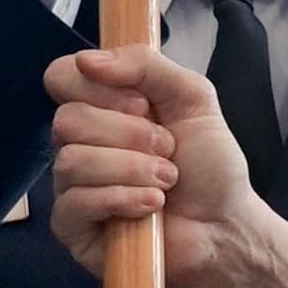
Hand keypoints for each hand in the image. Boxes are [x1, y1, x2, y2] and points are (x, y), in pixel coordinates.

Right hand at [42, 45, 287, 287]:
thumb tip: (87, 59)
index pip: (61, 77)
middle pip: (67, 120)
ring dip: (132, 170)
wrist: (225, 226)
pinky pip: (76, 202)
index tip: (142, 106)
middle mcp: (79, 144)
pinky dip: (122, 199)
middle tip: (168, 151)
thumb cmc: (209, 166)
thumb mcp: (193, 98)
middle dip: (129, 135)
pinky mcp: (72, 228)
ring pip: (73, 161)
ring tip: (166, 182)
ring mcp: (71, 187)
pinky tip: (150, 207)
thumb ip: (147, 65)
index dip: (98, 89)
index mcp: (100, 108)